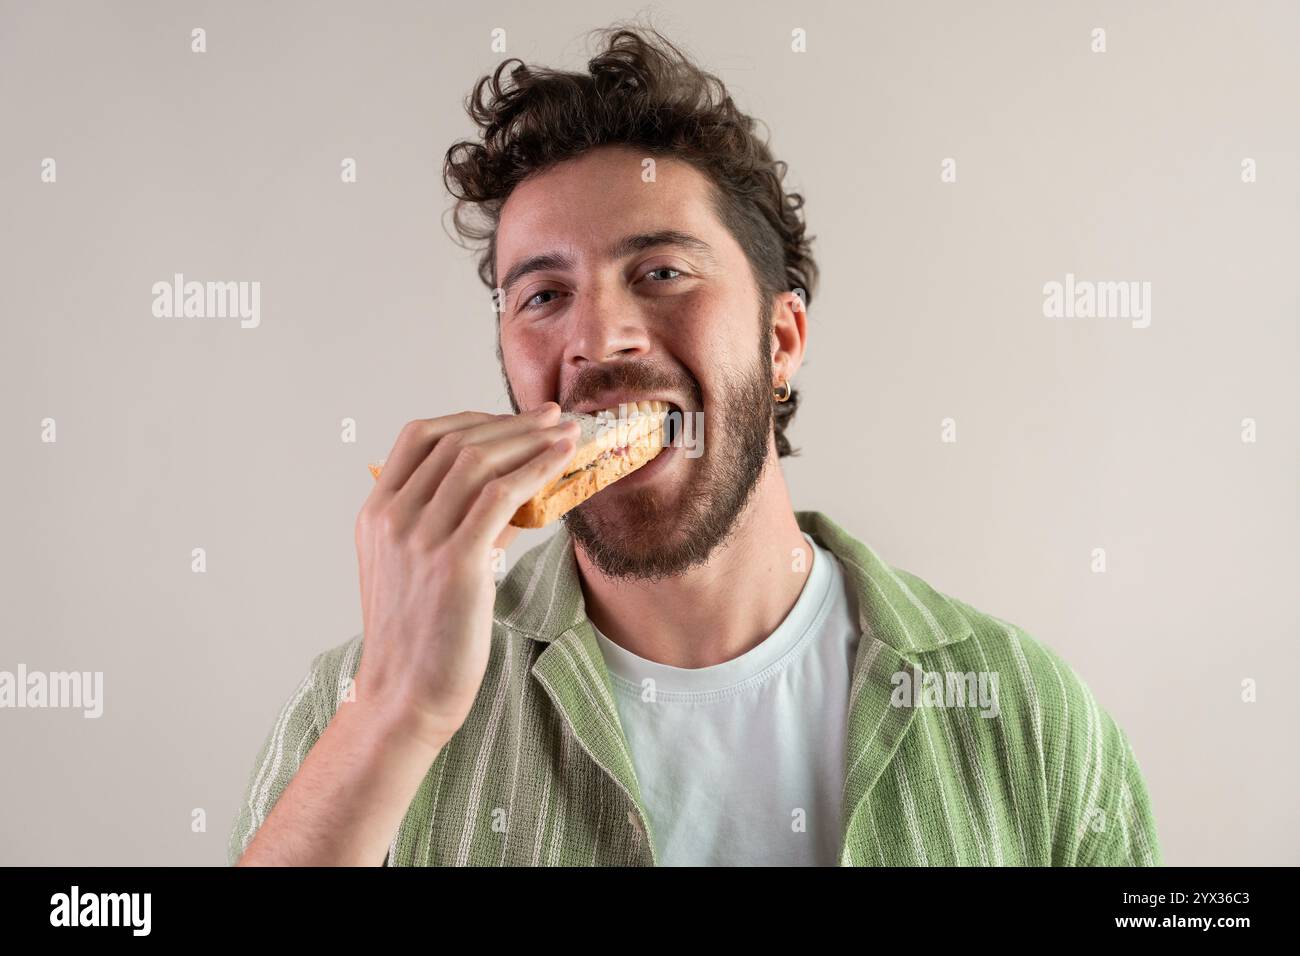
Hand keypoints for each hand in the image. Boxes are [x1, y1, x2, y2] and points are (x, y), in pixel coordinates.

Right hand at [352, 403, 578, 747]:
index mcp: (377, 513)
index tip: (512, 418)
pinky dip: (536, 468)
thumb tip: (518, 492)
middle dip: (510, 422)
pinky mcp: (453, 562)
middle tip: (552, 416)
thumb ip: (467, 525)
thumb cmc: (423, 638)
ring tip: (567, 432)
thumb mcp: (431, 568)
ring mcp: (419, 538)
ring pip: (478, 461)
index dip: (471, 418)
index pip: (419, 436)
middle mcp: (392, 517)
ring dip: (530, 439)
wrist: (405, 696)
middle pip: (454, 440)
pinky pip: (500, 496)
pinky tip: (562, 459)